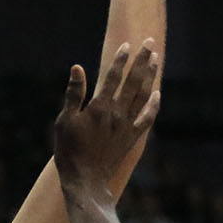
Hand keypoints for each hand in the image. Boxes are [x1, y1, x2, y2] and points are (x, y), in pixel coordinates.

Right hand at [54, 39, 161, 193]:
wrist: (85, 180)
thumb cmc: (69, 151)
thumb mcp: (64, 121)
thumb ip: (74, 94)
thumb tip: (77, 68)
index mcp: (99, 107)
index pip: (112, 77)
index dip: (120, 59)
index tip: (127, 44)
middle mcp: (117, 113)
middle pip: (133, 81)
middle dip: (142, 60)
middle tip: (149, 43)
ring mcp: (127, 125)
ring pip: (143, 95)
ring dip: (149, 76)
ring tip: (155, 59)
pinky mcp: (132, 137)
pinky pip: (147, 118)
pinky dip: (153, 104)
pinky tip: (157, 93)